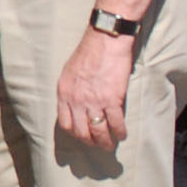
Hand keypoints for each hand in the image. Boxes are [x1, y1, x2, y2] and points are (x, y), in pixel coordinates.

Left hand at [57, 26, 135, 147]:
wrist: (105, 41)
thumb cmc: (88, 53)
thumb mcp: (69, 72)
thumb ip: (70, 90)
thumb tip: (74, 104)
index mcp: (64, 94)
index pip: (65, 123)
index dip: (74, 134)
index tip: (81, 136)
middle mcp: (76, 101)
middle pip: (81, 131)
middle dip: (90, 142)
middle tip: (97, 145)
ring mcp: (94, 101)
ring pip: (98, 131)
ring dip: (105, 142)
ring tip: (110, 146)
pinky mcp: (112, 99)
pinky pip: (116, 122)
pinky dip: (120, 132)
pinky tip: (122, 135)